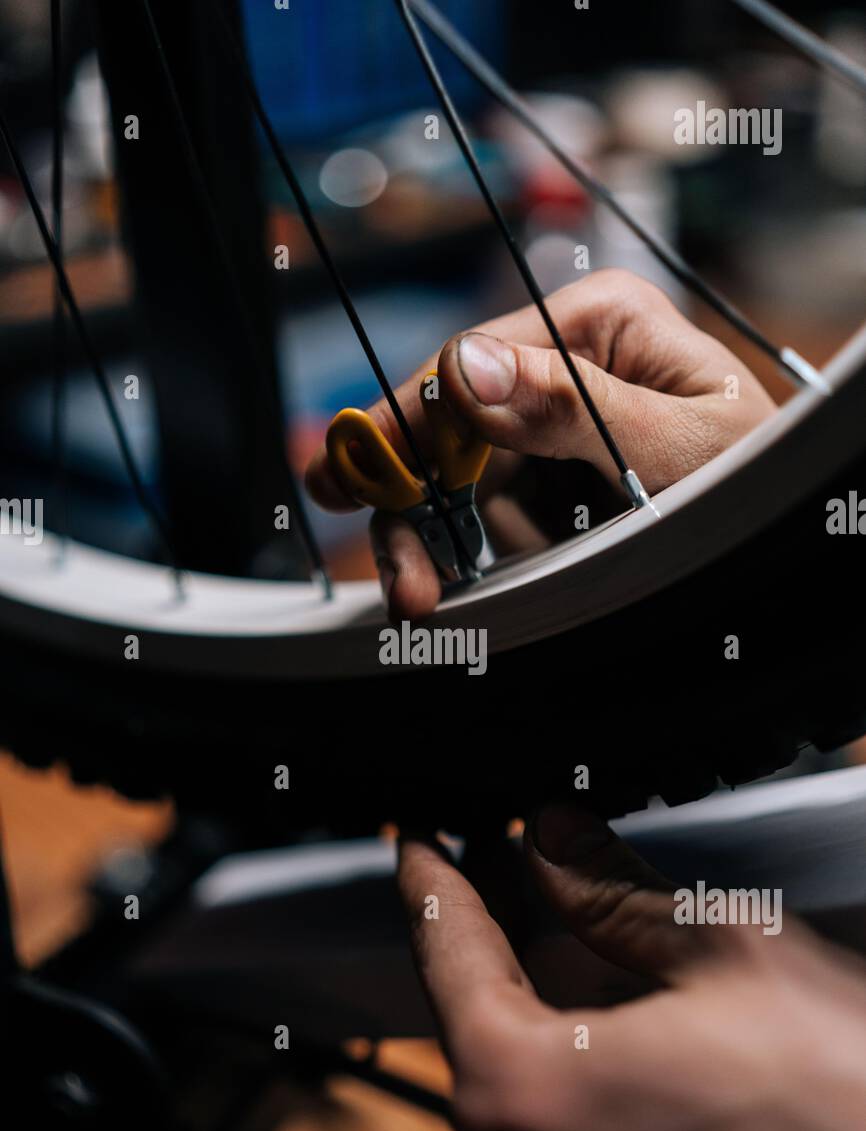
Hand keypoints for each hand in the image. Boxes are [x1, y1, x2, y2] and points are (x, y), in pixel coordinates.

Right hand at [306, 269, 774, 619]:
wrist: (790, 541)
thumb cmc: (762, 480)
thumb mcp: (679, 447)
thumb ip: (574, 407)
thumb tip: (467, 368)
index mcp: (600, 324)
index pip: (470, 364)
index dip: (406, 426)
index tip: (358, 479)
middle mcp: (567, 365)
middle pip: (450, 427)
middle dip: (411, 501)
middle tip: (392, 574)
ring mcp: (554, 426)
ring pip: (457, 480)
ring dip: (435, 543)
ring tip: (424, 604)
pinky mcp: (551, 480)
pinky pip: (487, 517)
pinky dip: (470, 558)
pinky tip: (465, 588)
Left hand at [397, 806, 865, 1130]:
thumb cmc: (843, 1109)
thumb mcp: (722, 952)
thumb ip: (609, 887)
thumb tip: (551, 834)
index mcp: (523, 1093)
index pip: (447, 952)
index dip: (433, 880)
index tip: (417, 842)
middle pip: (481, 1018)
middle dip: (500, 931)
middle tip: (514, 858)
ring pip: (524, 1083)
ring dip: (544, 1002)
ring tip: (580, 930)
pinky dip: (577, 1075)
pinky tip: (625, 1027)